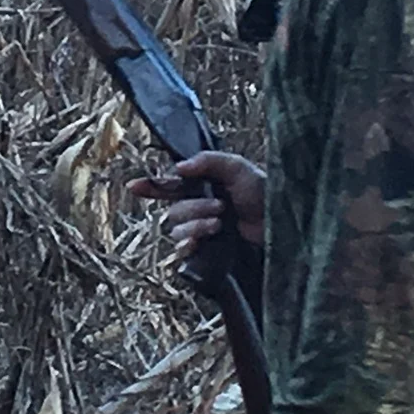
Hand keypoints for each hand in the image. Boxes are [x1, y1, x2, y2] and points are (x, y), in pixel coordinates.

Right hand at [127, 150, 265, 256]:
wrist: (281, 222)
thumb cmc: (264, 192)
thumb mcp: (238, 168)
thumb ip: (208, 162)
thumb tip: (178, 169)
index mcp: (201, 186)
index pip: (167, 187)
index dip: (149, 187)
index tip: (132, 187)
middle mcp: (198, 208)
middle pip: (172, 211)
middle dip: (193, 208)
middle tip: (220, 207)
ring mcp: (202, 231)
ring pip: (176, 230)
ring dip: (196, 225)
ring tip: (219, 224)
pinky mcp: (208, 251)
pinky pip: (184, 251)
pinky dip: (188, 245)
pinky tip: (199, 242)